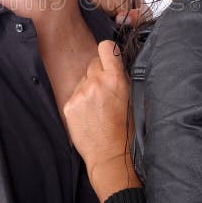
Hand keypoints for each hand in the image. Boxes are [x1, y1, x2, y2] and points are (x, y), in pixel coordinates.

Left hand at [63, 40, 140, 202]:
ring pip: (82, 81)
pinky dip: (80, 103)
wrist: (110, 156)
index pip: (106, 47)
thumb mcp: (133, 99)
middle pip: (93, 64)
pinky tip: (88, 116)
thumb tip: (116, 64)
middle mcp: (96, 82)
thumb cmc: (126, 130)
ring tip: (97, 109)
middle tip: (105, 92)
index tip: (109, 60)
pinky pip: (74, 95)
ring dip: (88, 89)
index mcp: (116, 79)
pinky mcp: (69, 106)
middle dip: (98, 74)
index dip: (108, 52)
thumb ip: (122, 78)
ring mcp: (81, 94)